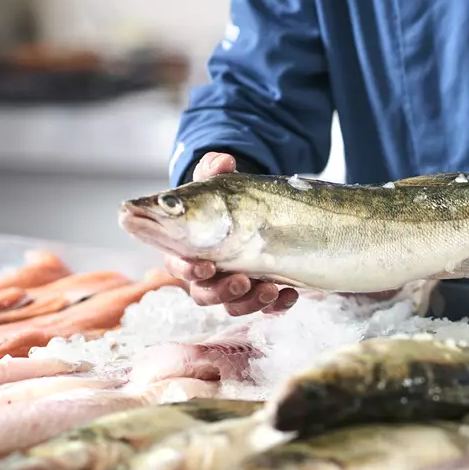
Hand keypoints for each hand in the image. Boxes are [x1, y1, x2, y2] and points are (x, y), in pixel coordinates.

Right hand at [163, 152, 298, 315]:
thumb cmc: (225, 202)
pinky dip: (277, 306)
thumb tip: (222, 161)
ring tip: (271, 289)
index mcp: (188, 249)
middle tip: (242, 281)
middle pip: (205, 295)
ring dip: (251, 301)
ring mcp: (233, 286)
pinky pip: (265, 308)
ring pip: (234, 306)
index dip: (188, 270)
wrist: (252, 213)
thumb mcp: (219, 184)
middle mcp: (208, 273)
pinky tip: (290, 295)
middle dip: (223, 291)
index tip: (204, 266)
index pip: (179, 265)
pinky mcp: (258, 292)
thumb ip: (214, 172)